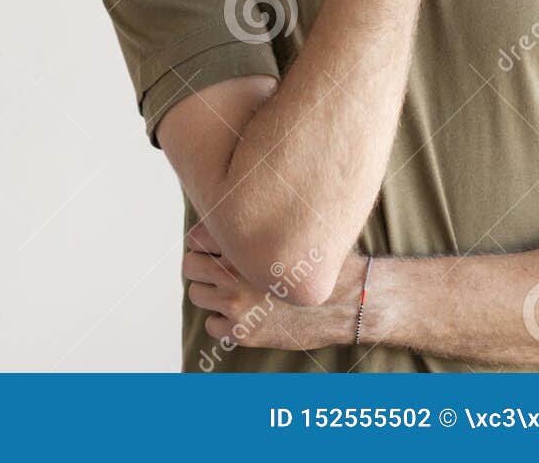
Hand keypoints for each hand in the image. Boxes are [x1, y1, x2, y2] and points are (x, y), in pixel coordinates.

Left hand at [183, 221, 366, 351]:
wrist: (350, 300)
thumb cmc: (324, 259)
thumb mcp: (295, 227)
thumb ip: (260, 220)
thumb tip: (231, 204)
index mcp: (245, 241)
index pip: (194, 236)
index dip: (202, 239)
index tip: (213, 245)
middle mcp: (236, 272)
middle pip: (189, 265)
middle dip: (201, 266)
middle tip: (218, 268)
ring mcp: (237, 304)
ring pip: (196, 294)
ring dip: (211, 293)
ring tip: (234, 290)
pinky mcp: (243, 333)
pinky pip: (211, 325)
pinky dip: (223, 321)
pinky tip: (246, 313)